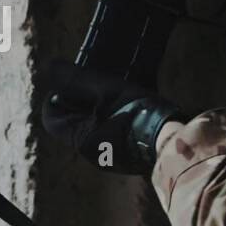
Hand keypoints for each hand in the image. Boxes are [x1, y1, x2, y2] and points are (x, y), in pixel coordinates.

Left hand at [42, 60, 183, 175]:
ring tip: (114, 88)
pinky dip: (114, 118)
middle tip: (95, 81)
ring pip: (94, 127)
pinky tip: (129, 103)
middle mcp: (92, 153)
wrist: (176, 141)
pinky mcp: (129, 157)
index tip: (72, 79)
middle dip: (79, 100)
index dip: (56, 95)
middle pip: (73, 121)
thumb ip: (75, 79)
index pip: (51, 117)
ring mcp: (111, 158)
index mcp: (80, 140)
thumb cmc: (137, 113)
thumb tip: (49, 67)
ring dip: (98, 107)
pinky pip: (112, 134)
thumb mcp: (104, 89)